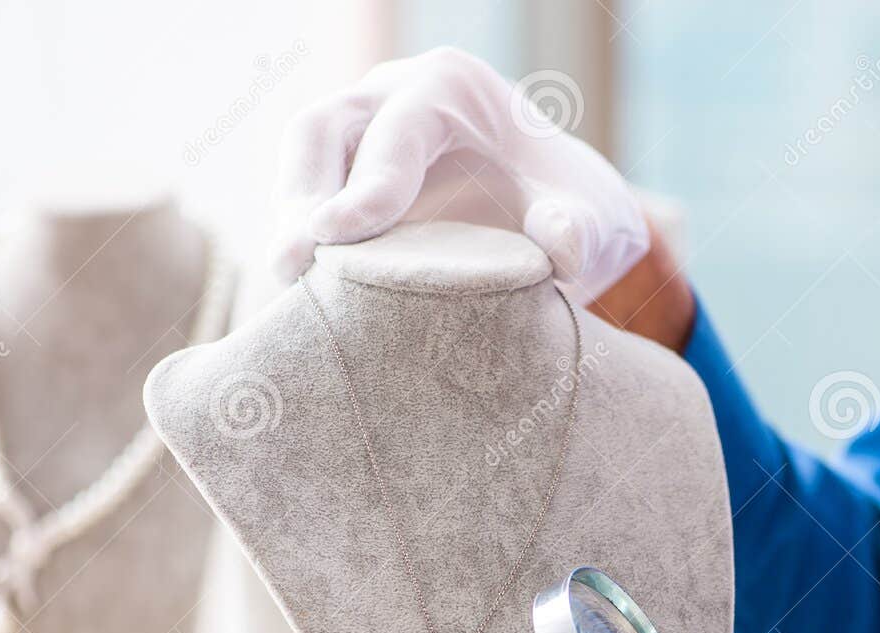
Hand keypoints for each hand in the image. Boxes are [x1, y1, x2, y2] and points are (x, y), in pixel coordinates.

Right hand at [270, 47, 648, 300]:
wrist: (557, 211)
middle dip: (303, 197)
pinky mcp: (342, 176)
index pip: (398, 129)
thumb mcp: (589, 219)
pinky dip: (300, 244)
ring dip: (290, 225)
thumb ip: (580, 230)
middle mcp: (393, 95)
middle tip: (290, 266)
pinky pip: (305, 201)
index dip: (367, 183)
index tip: (337, 236)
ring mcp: (360, 132)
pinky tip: (303, 297)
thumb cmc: (569, 206)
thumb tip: (560, 245)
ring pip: (302, 164)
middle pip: (322, 130)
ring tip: (290, 289)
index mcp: (452, 89)